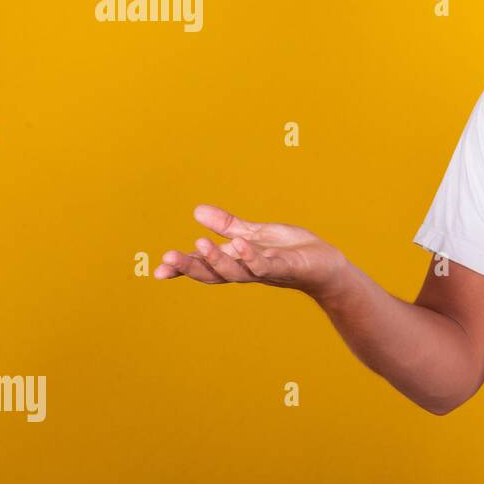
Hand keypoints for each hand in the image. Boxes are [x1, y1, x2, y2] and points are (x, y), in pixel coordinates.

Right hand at [154, 204, 348, 298]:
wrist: (325, 265)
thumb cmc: (289, 251)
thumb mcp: (254, 234)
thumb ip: (228, 226)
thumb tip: (197, 210)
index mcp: (236, 261)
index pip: (204, 266)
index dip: (182, 268)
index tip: (158, 270)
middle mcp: (246, 270)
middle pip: (213, 273)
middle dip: (190, 267)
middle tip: (167, 259)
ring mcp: (265, 271)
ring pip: (236, 271)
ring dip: (217, 259)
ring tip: (200, 244)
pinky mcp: (285, 267)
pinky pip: (265, 264)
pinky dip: (252, 256)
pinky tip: (242, 243)